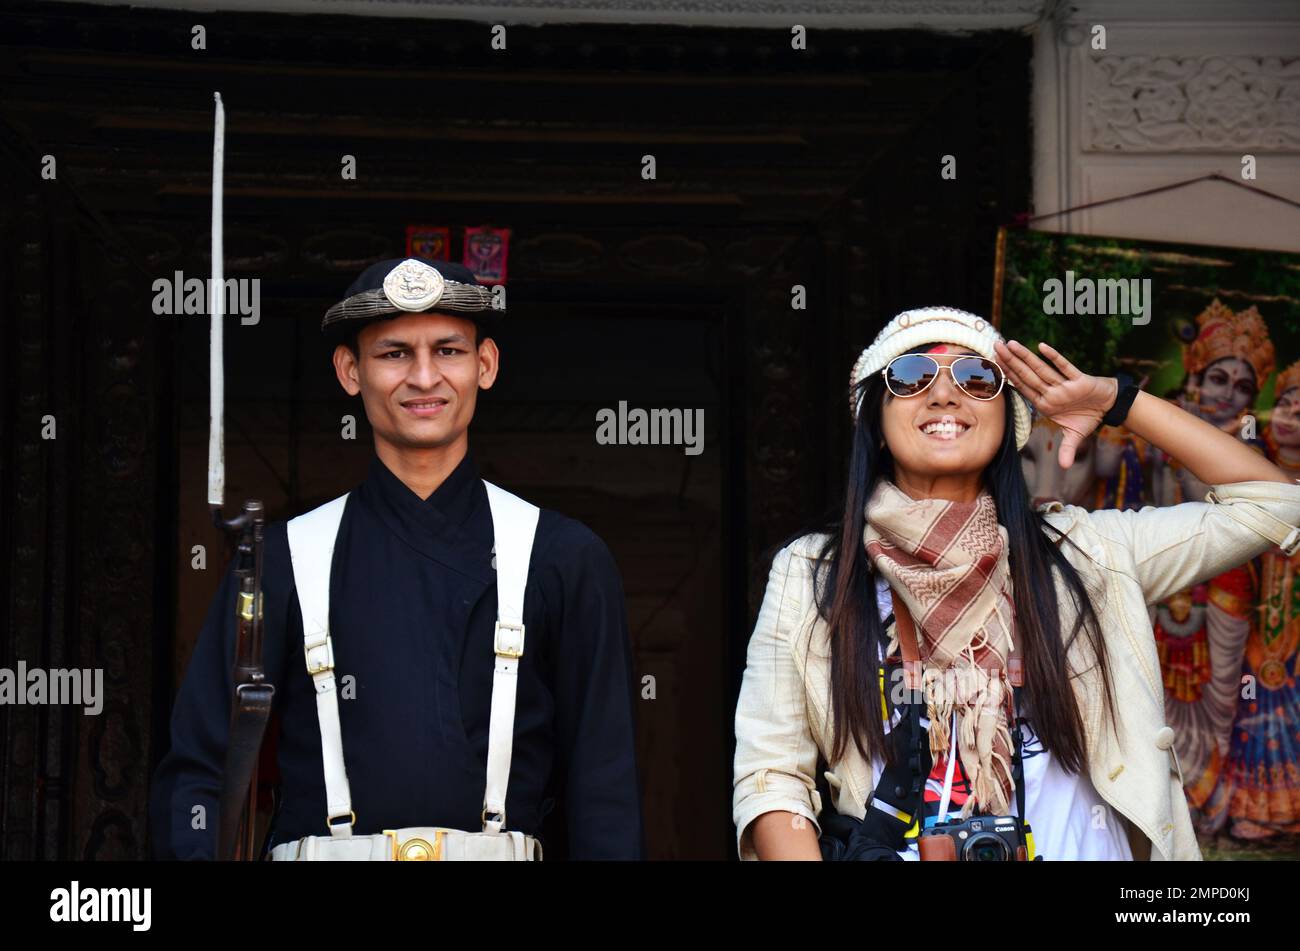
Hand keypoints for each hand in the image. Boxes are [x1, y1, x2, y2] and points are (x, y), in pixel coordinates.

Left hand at [993, 339, 1118, 469]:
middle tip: (994, 346)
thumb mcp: (1076, 435)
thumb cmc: (1088, 415)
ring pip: (1041, 369)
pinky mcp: (1079, 379)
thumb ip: (1068, 449)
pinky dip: (1054, 358)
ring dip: (1025, 357)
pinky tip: (1041, 347)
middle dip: (1010, 362)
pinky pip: (1065, 368)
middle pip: (1027, 375)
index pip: (1022, 388)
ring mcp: (1064, 385)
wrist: (1108, 404)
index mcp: (1046, 402)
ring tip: (1009, 344)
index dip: (1008, 377)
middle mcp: (1051, 392)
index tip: (994, 366)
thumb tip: (1065, 468)